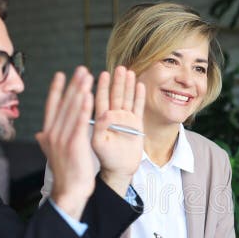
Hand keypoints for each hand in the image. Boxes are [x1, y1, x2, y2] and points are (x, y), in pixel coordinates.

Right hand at [36, 67, 94, 219]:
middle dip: (73, 85)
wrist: (70, 191)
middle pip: (63, 104)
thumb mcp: (52, 154)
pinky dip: (84, 108)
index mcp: (47, 134)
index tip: (61, 74)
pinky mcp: (74, 144)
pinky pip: (79, 122)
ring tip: (87, 76)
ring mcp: (62, 139)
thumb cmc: (67, 172)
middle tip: (81, 69)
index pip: (51, 107)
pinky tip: (89, 96)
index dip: (56, 90)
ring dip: (80, 91)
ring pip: (72, 110)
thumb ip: (47, 141)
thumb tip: (39, 134)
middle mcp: (52, 133)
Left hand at [92, 66, 146, 196]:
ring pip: (127, 99)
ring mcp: (126, 119)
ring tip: (129, 72)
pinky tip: (140, 85)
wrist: (120, 170)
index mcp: (101, 120)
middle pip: (115, 95)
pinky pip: (138, 108)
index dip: (102, 87)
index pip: (101, 99)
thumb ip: (100, 128)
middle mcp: (114, 117)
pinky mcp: (137, 124)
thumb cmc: (106, 158)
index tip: (103, 74)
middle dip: (117, 82)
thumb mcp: (98, 144)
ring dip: (128, 86)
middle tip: (120, 68)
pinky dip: (139, 97)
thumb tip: (104, 113)